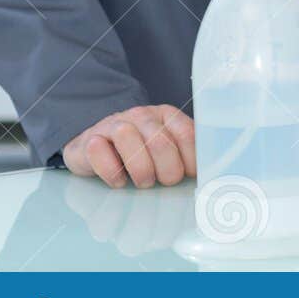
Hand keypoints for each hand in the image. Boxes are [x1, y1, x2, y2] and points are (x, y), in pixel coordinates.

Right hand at [61, 104, 195, 187]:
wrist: (96, 143)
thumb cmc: (139, 151)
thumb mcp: (167, 147)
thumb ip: (186, 154)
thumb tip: (210, 174)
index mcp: (166, 115)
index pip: (187, 133)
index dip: (191, 159)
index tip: (189, 176)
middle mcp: (141, 115)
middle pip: (159, 141)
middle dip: (166, 170)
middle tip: (163, 182)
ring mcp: (113, 125)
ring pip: (128, 139)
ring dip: (139, 169)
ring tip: (142, 181)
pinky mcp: (89, 140)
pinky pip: (98, 152)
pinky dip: (111, 172)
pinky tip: (118, 181)